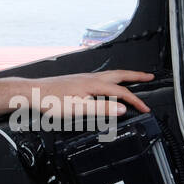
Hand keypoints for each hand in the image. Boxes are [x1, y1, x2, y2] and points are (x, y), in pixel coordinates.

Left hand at [32, 70, 153, 115]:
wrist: (33, 92)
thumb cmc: (52, 100)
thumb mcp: (79, 108)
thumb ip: (102, 109)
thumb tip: (122, 109)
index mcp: (94, 84)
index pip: (121, 92)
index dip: (135, 101)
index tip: (145, 108)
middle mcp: (91, 78)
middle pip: (120, 75)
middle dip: (136, 76)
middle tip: (149, 77)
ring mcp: (84, 78)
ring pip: (110, 75)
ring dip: (124, 76)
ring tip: (133, 78)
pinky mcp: (78, 81)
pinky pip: (102, 78)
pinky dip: (112, 79)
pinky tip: (108, 85)